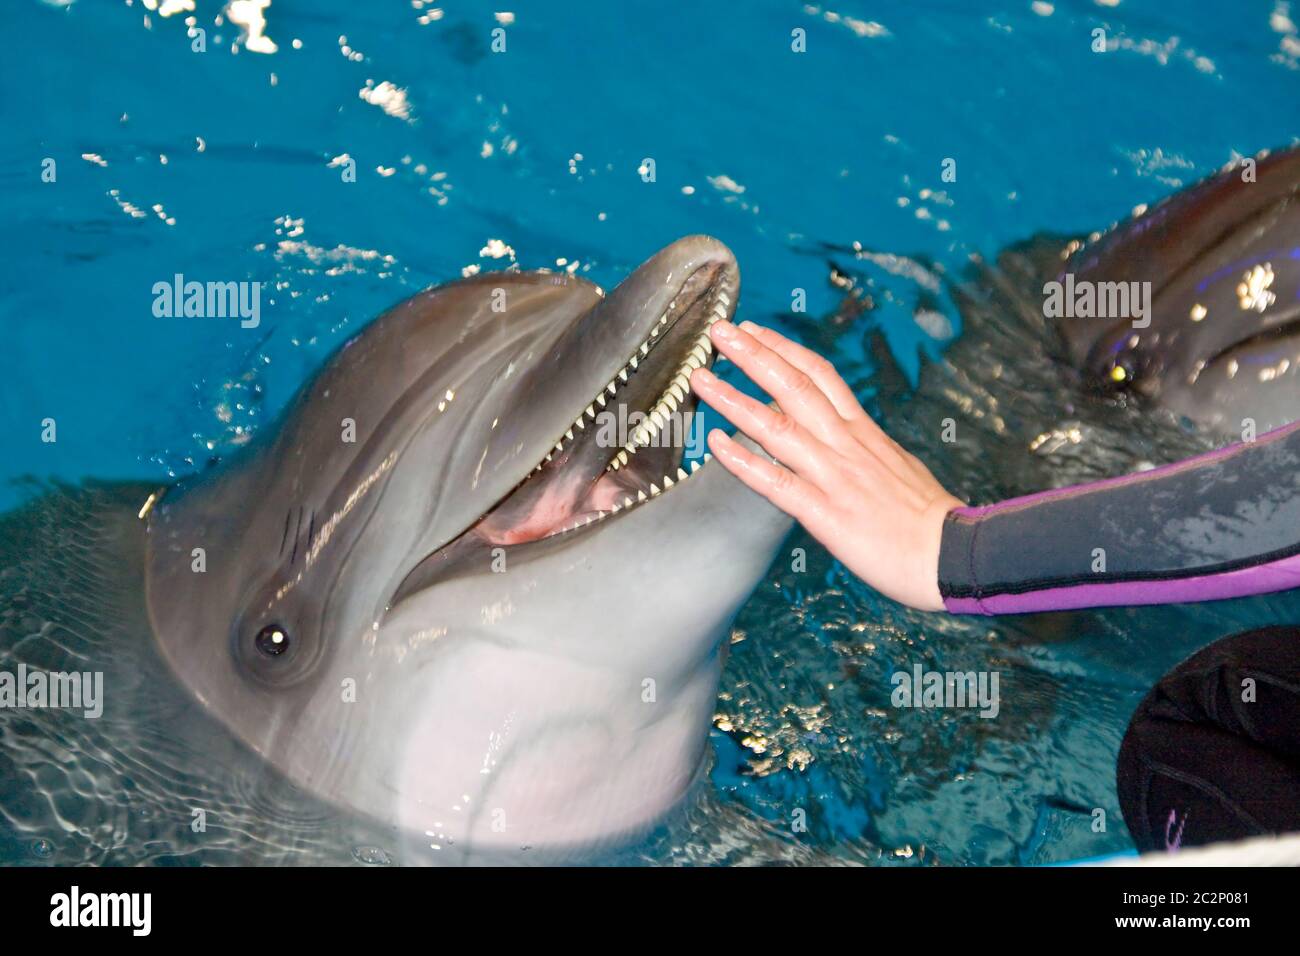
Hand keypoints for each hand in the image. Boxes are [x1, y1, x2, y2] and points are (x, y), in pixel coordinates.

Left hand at [689, 320, 961, 611]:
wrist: (952, 553)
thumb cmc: (927, 517)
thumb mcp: (896, 463)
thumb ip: (861, 445)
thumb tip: (843, 431)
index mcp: (861, 431)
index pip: (819, 375)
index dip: (783, 349)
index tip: (754, 330)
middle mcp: (844, 445)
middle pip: (794, 386)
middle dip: (753, 355)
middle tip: (719, 331)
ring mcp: (833, 476)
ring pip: (776, 426)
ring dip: (734, 399)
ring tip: (701, 378)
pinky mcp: (825, 513)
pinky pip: (775, 481)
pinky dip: (742, 460)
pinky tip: (715, 444)